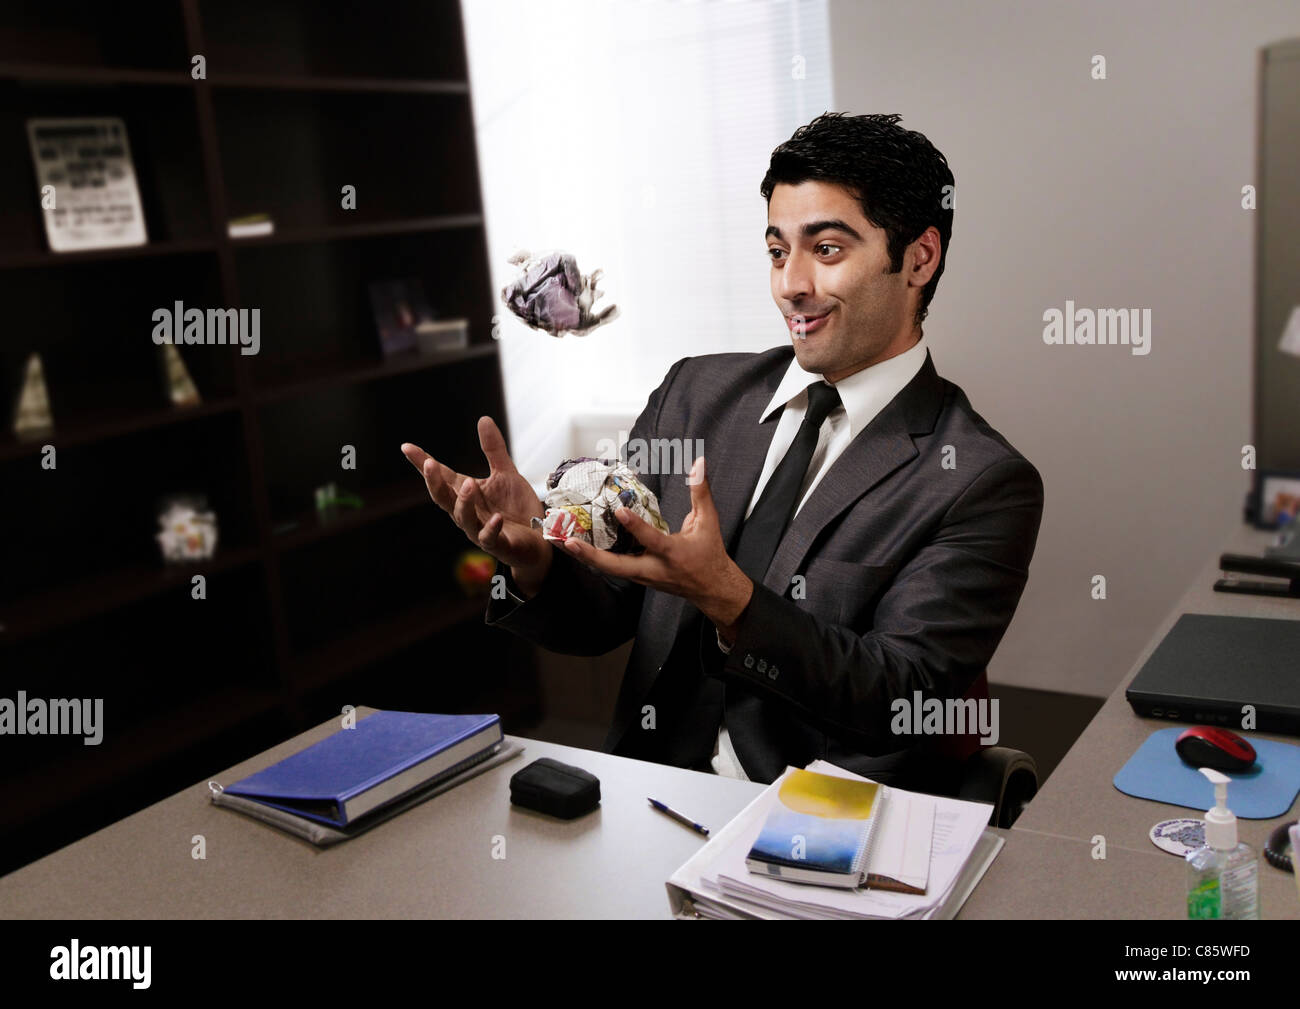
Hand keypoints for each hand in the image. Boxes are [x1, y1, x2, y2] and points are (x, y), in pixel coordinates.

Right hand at [402, 417, 549, 575]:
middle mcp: (467, 512)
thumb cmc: (516, 508)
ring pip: (463, 518)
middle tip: (429, 464)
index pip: (441, 477)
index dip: (423, 463)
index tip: (407, 447)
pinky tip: (495, 518)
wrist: (537, 539)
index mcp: (466, 493)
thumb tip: (483, 419)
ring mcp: (479, 529)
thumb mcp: (506, 473)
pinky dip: (490, 527)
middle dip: (434, 482)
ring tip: (469, 484)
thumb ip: (493, 449)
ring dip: (464, 502)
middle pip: (443, 498)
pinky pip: (489, 537)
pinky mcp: (497, 544)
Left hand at [559, 456, 752, 632]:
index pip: (651, 540)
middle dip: (590, 555)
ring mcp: (642, 576)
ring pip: (608, 569)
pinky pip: (611, 568)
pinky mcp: (637, 577)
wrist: (711, 588)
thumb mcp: (708, 522)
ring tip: (561, 542)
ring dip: (584, 557)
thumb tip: (699, 462)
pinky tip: (577, 547)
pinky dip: (593, 558)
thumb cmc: (709, 554)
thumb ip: (701, 492)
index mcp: (672, 554)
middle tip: (568, 542)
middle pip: (616, 567)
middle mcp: (652, 569)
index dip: (635, 526)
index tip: (619, 511)